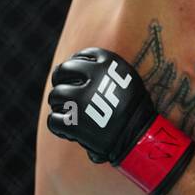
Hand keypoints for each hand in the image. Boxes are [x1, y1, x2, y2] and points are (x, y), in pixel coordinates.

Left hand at [46, 47, 194, 194]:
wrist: (140, 138)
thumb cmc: (135, 110)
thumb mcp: (127, 79)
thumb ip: (104, 70)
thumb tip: (77, 61)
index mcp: (108, 63)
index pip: (81, 56)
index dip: (75, 65)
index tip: (74, 74)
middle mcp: (92, 77)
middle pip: (63, 71)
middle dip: (59, 80)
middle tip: (62, 91)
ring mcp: (81, 99)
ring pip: (55, 95)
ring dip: (57, 104)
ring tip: (66, 111)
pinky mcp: (74, 122)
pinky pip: (53, 119)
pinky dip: (57, 125)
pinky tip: (66, 128)